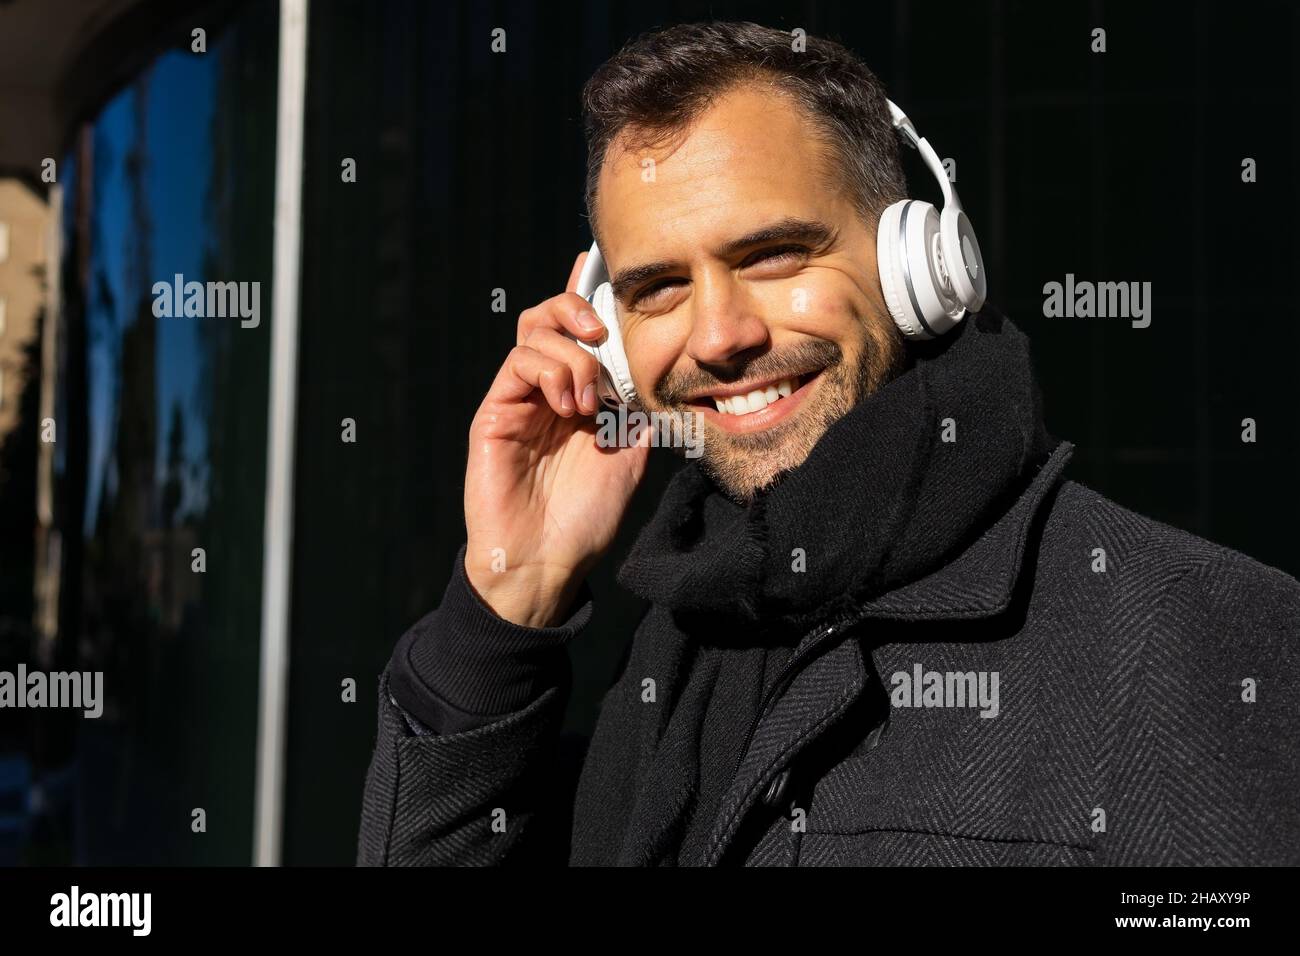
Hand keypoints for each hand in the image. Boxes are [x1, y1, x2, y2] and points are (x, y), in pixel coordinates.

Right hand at [463, 252, 650, 626]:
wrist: (549, 561)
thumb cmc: (587, 516)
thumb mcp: (630, 455)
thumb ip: (635, 407)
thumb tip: (648, 367)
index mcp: (578, 394)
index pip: (579, 333)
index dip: (587, 296)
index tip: (596, 264)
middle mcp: (546, 390)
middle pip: (549, 317)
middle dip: (577, 308)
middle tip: (601, 332)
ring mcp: (518, 400)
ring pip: (534, 334)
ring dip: (571, 355)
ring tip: (588, 401)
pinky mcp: (495, 413)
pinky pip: (517, 365)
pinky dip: (550, 371)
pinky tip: (569, 404)